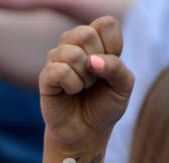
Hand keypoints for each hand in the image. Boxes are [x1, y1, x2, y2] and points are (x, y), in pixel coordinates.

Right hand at [38, 17, 134, 149]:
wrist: (86, 133)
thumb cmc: (105, 106)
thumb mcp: (123, 86)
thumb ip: (116, 67)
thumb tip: (92, 61)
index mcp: (94, 40)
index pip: (105, 24)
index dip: (113, 46)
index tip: (110, 67)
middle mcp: (73, 45)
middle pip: (86, 34)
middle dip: (97, 62)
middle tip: (95, 80)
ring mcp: (56, 59)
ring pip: (72, 53)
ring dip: (85, 78)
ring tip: (83, 88)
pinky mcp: (45, 77)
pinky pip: (60, 71)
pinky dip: (72, 86)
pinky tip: (70, 92)